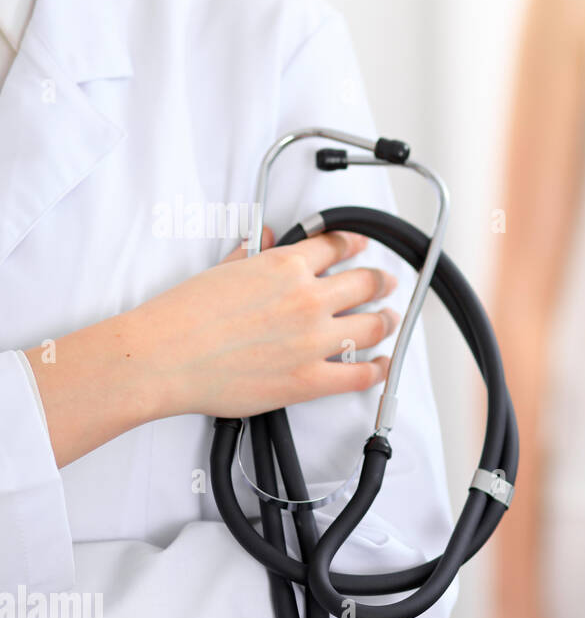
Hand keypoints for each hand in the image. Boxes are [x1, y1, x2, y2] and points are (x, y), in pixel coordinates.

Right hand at [27, 228, 399, 465]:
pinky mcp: (310, 379)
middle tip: (386, 283)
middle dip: (380, 281)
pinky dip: (380, 369)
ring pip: (374, 326)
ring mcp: (313, 340)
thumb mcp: (221, 269)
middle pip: (366, 283)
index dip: (355, 245)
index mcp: (286, 267)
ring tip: (389, 319)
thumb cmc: (183, 316)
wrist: (163, 357)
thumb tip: (265, 237)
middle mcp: (307, 299)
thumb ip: (251, 254)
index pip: (337, 246)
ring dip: (387, 320)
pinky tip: (384, 364)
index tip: (362, 248)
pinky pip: (361, 374)